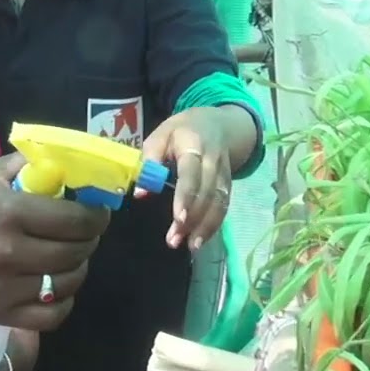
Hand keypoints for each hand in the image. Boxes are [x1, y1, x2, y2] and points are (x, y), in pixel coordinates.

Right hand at [0, 154, 109, 330]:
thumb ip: (25, 167)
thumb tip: (65, 166)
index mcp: (7, 212)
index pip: (74, 218)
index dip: (96, 215)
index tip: (98, 211)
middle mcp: (9, 251)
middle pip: (76, 250)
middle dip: (90, 238)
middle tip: (85, 230)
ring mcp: (6, 287)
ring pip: (68, 282)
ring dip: (79, 266)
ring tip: (71, 254)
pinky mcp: (0, 313)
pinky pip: (52, 315)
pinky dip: (64, 301)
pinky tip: (57, 285)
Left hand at [138, 107, 232, 251]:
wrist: (218, 123)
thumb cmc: (181, 131)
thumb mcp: (160, 135)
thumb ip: (149, 160)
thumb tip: (140, 193)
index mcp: (194, 145)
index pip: (191, 173)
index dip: (186, 196)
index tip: (179, 218)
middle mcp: (214, 161)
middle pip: (207, 192)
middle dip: (192, 219)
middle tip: (174, 241)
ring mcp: (225, 174)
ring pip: (219, 203)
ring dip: (205, 227)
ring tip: (190, 247)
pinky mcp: (229, 185)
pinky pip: (224, 207)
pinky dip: (213, 225)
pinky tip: (200, 240)